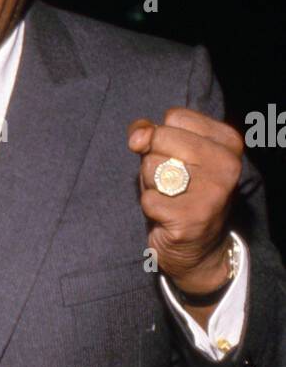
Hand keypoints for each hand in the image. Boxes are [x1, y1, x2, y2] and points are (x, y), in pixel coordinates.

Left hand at [127, 108, 242, 294]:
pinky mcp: (191, 218)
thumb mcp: (167, 154)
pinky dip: (150, 209)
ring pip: (151, 166)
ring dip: (151, 185)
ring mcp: (212, 192)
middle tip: (173, 184)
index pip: (174, 116)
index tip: (180, 160)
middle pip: (159, 138)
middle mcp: (227, 164)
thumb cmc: (179, 194)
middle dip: (154, 161)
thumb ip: (151, 133)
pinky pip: (148, 199)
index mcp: (228, 141)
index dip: (163, 138)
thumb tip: (138, 137)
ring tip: (171, 199)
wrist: (197, 249)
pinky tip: (167, 216)